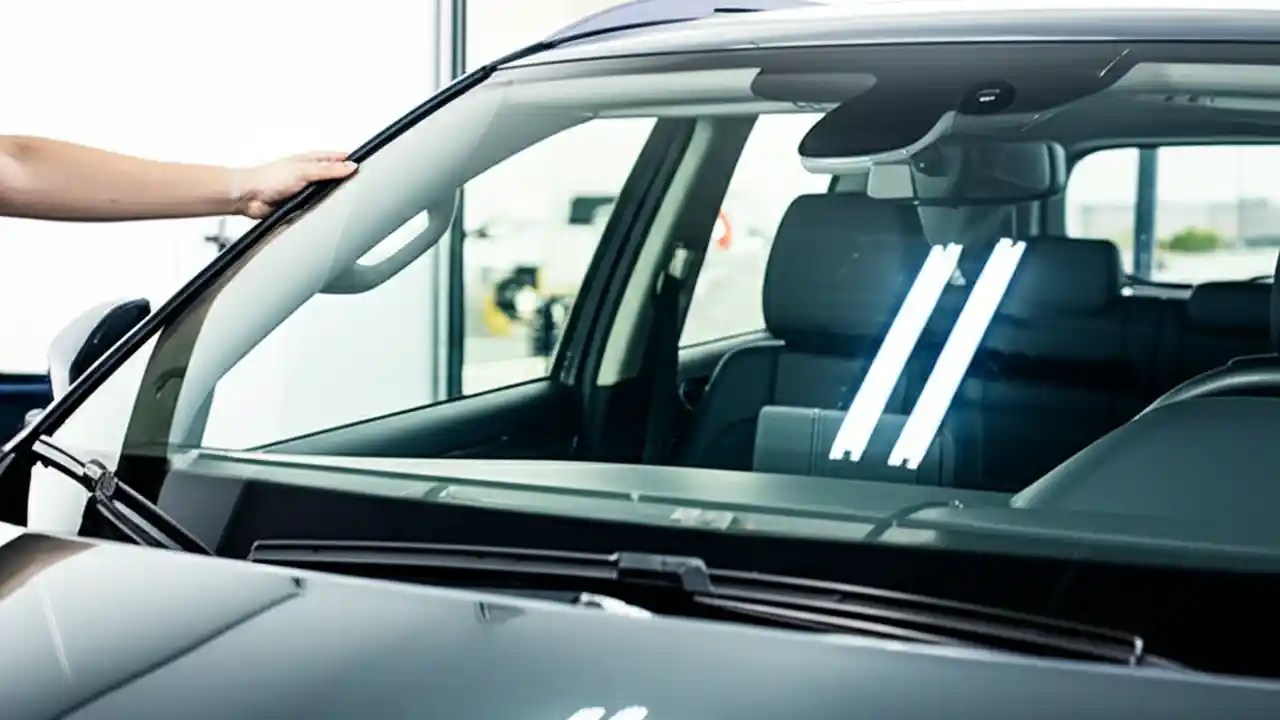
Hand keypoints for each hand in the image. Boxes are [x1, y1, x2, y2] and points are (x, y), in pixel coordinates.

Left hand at [233, 151, 357, 218]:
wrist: (249, 198)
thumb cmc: (268, 178)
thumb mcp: (304, 171)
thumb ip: (328, 170)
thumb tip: (350, 166)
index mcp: (310, 161)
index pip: (336, 158)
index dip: (350, 160)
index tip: (364, 165)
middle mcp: (309, 175)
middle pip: (335, 177)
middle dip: (346, 181)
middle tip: (361, 185)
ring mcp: (306, 191)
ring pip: (327, 195)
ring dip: (333, 199)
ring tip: (347, 202)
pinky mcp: (301, 206)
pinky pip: (318, 209)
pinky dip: (322, 211)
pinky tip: (328, 214)